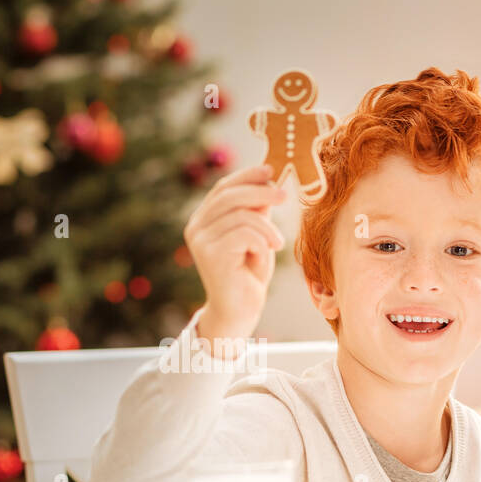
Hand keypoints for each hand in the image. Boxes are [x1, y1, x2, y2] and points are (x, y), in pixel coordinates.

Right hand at [183, 163, 286, 339]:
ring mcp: (200, 241)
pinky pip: (244, 233)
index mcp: (203, 219)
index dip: (247, 176)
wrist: (240, 310)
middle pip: (229, 195)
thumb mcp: (256, 234)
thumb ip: (256, 210)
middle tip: (285, 196)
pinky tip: (266, 253)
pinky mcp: (210, 254)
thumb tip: (268, 182)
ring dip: (267, 227)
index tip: (270, 171)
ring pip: (241, 215)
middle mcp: (195, 227)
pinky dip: (262, 241)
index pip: (223, 188)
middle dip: (260, 192)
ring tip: (277, 243)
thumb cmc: (248, 272)